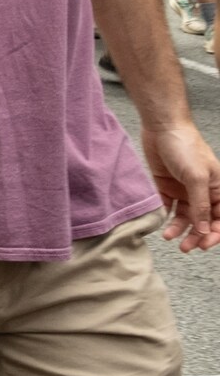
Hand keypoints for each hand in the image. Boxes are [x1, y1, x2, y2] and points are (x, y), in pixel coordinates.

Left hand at [143, 119, 219, 251]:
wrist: (162, 128)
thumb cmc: (186, 148)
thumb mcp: (197, 178)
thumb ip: (200, 205)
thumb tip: (204, 231)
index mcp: (218, 189)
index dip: (214, 233)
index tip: (203, 245)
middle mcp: (202, 192)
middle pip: (203, 221)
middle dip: (196, 235)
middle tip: (185, 247)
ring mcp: (184, 190)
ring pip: (185, 217)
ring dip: (179, 228)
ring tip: (168, 237)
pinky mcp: (166, 186)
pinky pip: (167, 207)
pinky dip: (165, 216)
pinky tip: (161, 223)